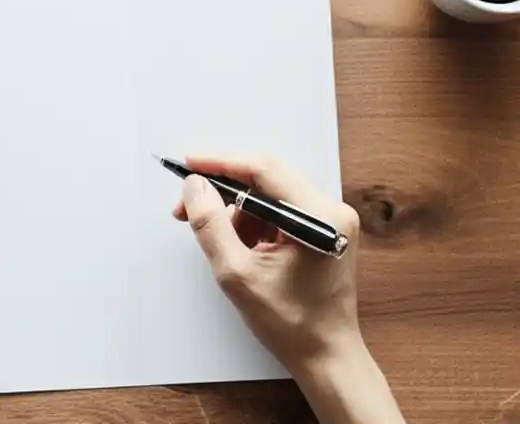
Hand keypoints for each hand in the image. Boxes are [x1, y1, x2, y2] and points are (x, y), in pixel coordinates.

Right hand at [172, 155, 360, 368]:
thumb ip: (211, 225)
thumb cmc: (291, 323)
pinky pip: (279, 213)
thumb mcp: (237, 273)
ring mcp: (330, 221)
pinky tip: (242, 250)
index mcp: (319, 216)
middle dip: (224, 192)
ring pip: (269, 197)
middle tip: (188, 207)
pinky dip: (253, 226)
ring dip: (237, 214)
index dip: (221, 163)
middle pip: (266, 180)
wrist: (325, 356)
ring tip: (223, 246)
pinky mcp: (322, 231)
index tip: (189, 164)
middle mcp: (331, 211)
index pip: (264, 169)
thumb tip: (194, 187)